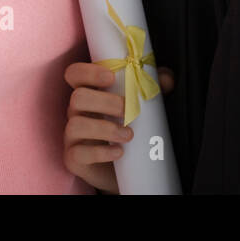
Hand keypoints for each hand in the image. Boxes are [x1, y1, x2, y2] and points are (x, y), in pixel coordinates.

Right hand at [63, 62, 173, 193]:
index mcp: (89, 92)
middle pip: (77, 97)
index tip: (111, 76)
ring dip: (104, 128)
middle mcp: (76, 112)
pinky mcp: (74, 159)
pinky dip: (100, 153)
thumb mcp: (143, 106)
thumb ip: (153, 88)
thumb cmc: (130, 127)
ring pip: (75, 125)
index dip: (88, 71)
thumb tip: (167, 78)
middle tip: (128, 110)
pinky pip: (78, 154)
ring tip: (129, 135)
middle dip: (105, 102)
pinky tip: (119, 153)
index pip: (75, 74)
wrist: (127, 168)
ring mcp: (72, 136)